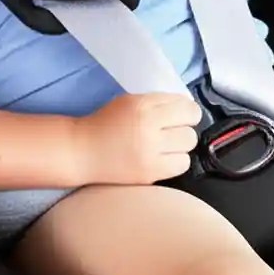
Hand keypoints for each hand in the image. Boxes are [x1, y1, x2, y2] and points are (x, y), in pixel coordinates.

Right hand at [74, 93, 200, 184]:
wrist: (83, 151)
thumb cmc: (106, 123)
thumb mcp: (130, 101)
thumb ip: (159, 102)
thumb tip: (187, 108)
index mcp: (143, 107)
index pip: (186, 107)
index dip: (188, 111)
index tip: (182, 115)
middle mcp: (148, 128)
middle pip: (190, 128)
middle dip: (184, 128)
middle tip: (171, 131)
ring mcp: (150, 154)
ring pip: (188, 147)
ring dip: (181, 145)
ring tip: (167, 145)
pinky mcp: (150, 173)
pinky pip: (181, 165)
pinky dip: (176, 160)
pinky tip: (164, 157)